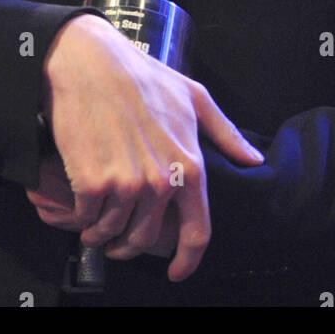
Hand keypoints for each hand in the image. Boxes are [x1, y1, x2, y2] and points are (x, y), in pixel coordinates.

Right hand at [37, 14, 263, 281]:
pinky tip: (82, 204)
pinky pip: (88, 219)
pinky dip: (83, 217)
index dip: (187, 260)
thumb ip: (225, 133)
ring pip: (114, 233)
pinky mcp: (92, 183)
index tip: (177, 271)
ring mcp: (126, 185)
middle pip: (146, 239)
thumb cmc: (141, 76)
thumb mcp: (193, 96)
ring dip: (103, 234)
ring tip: (96, 221)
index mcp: (190, 166)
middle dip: (131, 244)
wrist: (89, 62)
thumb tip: (253, 159)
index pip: (198, 232)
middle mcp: (161, 182)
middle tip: (119, 236)